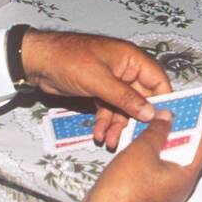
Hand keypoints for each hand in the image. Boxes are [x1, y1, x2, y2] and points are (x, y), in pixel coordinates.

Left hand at [21, 30, 169, 149]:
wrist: (37, 61)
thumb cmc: (70, 60)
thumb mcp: (99, 81)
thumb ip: (126, 98)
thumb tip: (151, 113)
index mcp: (133, 60)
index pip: (158, 82)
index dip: (162, 102)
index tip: (164, 124)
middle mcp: (126, 71)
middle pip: (141, 100)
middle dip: (134, 121)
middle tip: (132, 140)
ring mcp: (112, 82)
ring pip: (123, 109)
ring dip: (117, 125)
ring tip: (108, 142)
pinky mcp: (99, 92)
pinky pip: (108, 109)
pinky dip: (104, 121)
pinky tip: (98, 133)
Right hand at [81, 114, 201, 201]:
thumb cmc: (125, 188)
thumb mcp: (143, 149)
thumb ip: (157, 131)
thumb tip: (167, 118)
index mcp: (184, 179)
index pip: (199, 149)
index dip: (196, 129)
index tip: (191, 114)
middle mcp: (177, 188)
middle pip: (183, 155)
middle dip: (176, 134)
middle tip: (170, 117)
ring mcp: (162, 193)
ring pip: (167, 163)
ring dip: (161, 145)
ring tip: (154, 125)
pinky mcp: (147, 195)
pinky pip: (154, 171)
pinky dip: (151, 157)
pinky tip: (140, 144)